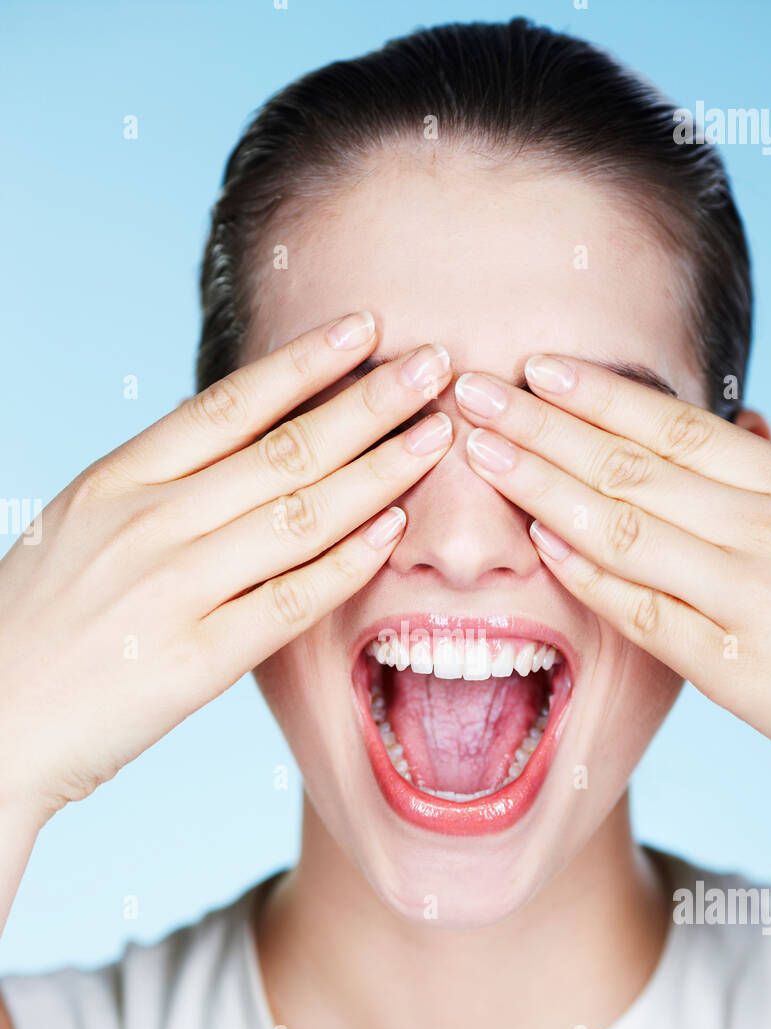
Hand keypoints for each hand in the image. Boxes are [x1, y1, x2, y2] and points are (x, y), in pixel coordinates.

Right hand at [0, 313, 452, 823]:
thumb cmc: (37, 628)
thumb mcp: (79, 531)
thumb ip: (155, 491)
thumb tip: (241, 450)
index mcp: (114, 483)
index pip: (227, 406)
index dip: (303, 363)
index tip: (363, 328)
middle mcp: (144, 524)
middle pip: (281, 449)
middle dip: (367, 402)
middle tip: (434, 364)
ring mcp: (169, 592)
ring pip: (298, 514)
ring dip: (379, 469)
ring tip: (437, 435)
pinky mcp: (192, 662)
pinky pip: (288, 601)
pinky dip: (346, 562)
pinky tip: (395, 528)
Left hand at [455, 358, 770, 791]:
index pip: (678, 428)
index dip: (602, 395)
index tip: (539, 368)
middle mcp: (765, 530)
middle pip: (632, 465)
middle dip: (546, 425)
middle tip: (476, 393)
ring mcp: (745, 595)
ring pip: (624, 527)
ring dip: (545, 486)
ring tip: (484, 455)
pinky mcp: (727, 663)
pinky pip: (640, 610)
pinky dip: (587, 574)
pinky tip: (538, 542)